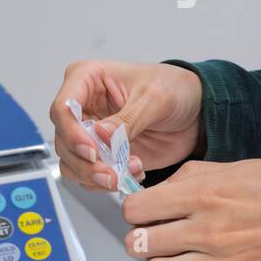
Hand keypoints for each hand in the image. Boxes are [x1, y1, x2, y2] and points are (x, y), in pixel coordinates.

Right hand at [49, 59, 203, 191]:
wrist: (197, 112)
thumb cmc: (175, 88)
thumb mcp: (154, 98)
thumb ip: (127, 120)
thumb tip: (101, 135)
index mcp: (88, 78)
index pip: (63, 107)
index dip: (72, 133)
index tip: (92, 151)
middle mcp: (84, 106)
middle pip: (64, 140)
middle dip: (87, 162)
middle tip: (111, 173)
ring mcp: (91, 133)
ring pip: (72, 162)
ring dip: (96, 175)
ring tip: (127, 172)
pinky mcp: (103, 154)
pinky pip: (89, 176)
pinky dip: (107, 181)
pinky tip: (132, 172)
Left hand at [120, 157, 260, 260]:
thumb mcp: (240, 164)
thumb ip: (197, 176)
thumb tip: (167, 188)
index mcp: (206, 193)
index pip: (138, 208)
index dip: (134, 209)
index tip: (142, 209)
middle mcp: (208, 228)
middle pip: (141, 243)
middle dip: (141, 238)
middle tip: (154, 234)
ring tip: (173, 258)